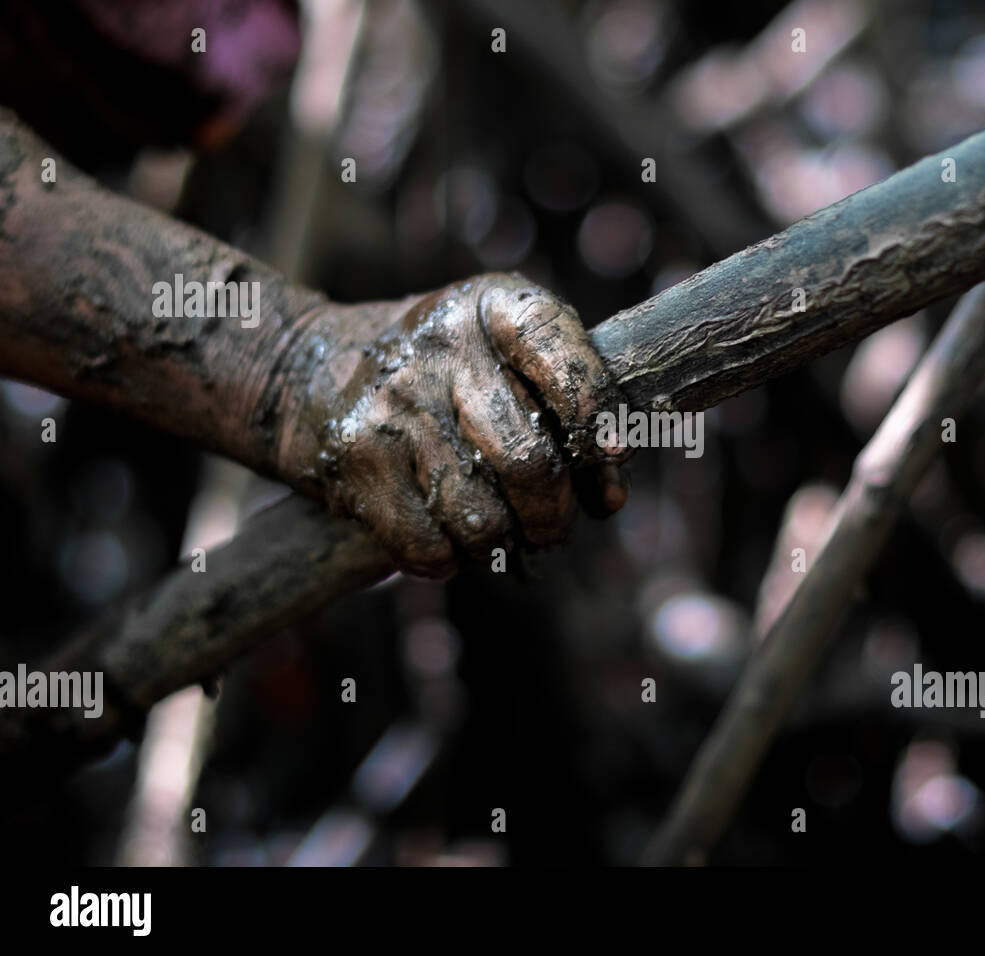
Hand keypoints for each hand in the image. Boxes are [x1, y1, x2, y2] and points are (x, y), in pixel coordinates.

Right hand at [274, 273, 628, 576]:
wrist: (308, 368)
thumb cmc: (443, 372)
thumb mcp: (505, 355)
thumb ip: (568, 413)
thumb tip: (609, 499)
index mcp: (496, 309)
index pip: (566, 363)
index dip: (600, 414)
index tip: (616, 453)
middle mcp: (444, 349)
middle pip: (529, 463)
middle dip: (554, 516)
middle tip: (553, 528)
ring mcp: (395, 403)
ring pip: (481, 517)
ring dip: (503, 544)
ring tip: (499, 533)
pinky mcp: (355, 457)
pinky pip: (427, 545)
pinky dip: (449, 560)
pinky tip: (447, 538)